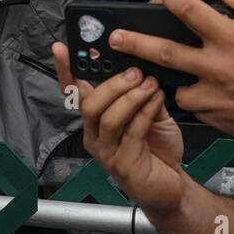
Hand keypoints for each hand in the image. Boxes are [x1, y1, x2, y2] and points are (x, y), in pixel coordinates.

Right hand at [53, 42, 185, 212]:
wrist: (171, 184)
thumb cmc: (157, 147)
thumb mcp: (149, 112)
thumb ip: (140, 93)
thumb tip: (139, 66)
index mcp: (95, 120)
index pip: (74, 93)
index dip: (65, 71)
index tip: (61, 48)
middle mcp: (95, 136)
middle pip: (89, 105)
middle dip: (112, 84)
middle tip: (135, 72)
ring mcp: (107, 152)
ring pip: (108, 118)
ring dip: (131, 97)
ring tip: (150, 84)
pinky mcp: (124, 165)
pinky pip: (132, 132)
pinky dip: (146, 112)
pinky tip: (158, 100)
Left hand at [110, 0, 233, 146]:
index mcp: (232, 38)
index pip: (188, 11)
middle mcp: (219, 68)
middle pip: (165, 53)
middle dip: (135, 44)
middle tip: (115, 39)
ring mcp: (218, 99)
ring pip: (178, 90)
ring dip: (172, 83)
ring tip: (168, 77)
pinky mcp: (223, 123)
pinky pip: (199, 111)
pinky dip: (198, 102)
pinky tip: (205, 97)